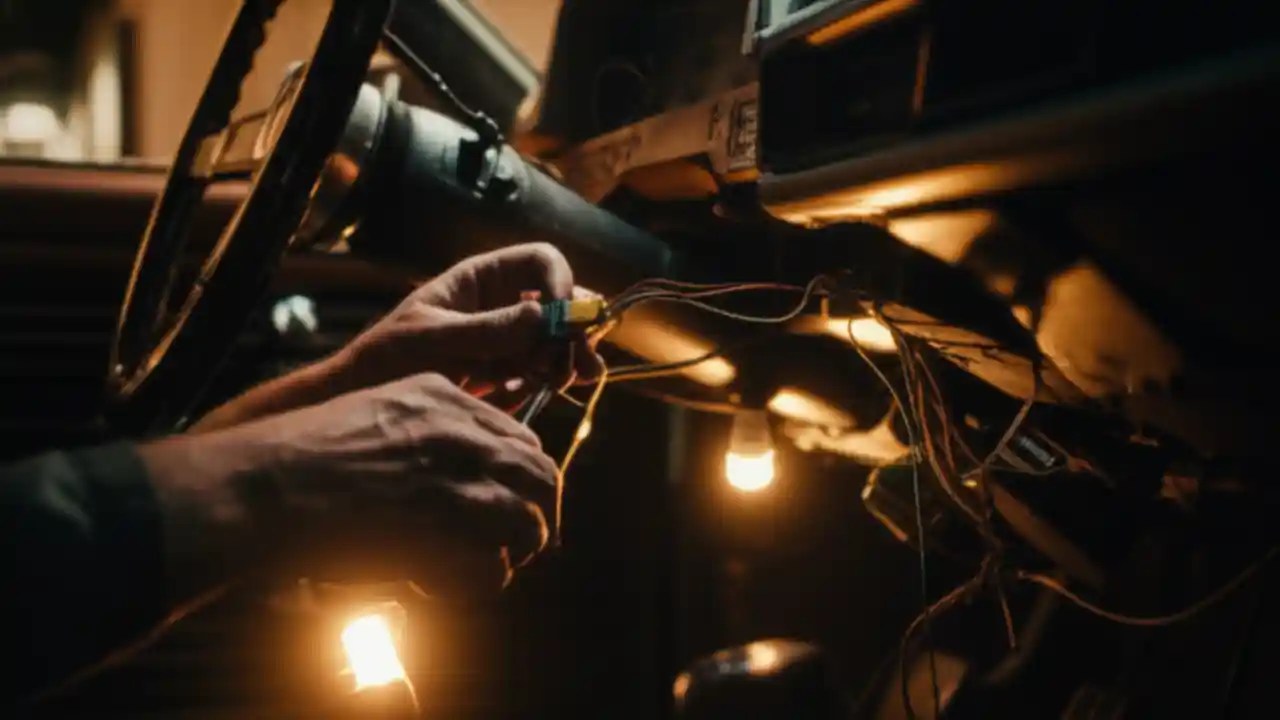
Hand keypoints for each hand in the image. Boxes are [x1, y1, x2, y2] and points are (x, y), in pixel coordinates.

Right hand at [141, 373, 557, 592]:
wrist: (263, 484)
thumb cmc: (298, 459)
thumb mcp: (371, 416)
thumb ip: (421, 434)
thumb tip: (449, 479)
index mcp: (442, 397)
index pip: (519, 437)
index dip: (522, 478)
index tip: (512, 504)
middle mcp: (462, 431)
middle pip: (541, 475)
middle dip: (536, 515)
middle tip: (518, 546)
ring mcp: (461, 474)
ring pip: (529, 522)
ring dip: (511, 554)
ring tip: (477, 571)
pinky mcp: (450, 524)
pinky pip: (495, 567)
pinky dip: (476, 586)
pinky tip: (439, 585)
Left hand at [337, 242, 598, 396]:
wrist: (362, 401)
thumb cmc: (386, 358)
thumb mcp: (432, 339)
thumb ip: (486, 329)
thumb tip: (541, 315)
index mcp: (483, 278)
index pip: (541, 262)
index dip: (560, 284)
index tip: (563, 321)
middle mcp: (501, 303)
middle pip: (560, 303)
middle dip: (574, 333)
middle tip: (582, 369)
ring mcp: (505, 339)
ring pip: (556, 341)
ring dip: (564, 362)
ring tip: (556, 384)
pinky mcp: (503, 372)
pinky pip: (538, 373)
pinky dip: (538, 384)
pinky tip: (512, 394)